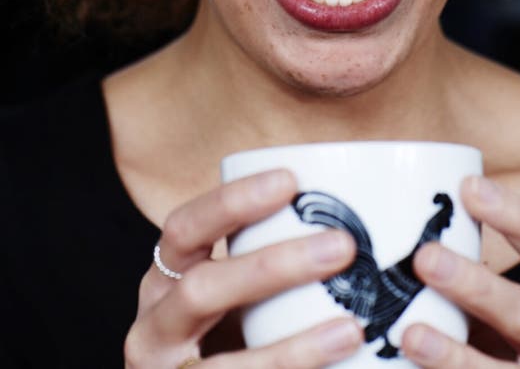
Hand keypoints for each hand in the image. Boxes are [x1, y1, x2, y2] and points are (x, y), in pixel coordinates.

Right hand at [124, 169, 362, 367]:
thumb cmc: (226, 332)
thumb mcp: (231, 292)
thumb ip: (266, 257)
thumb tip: (352, 206)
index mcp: (165, 278)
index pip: (185, 227)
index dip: (232, 202)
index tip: (291, 180)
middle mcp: (155, 325)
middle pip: (201, 290)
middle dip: (273, 267)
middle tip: (342, 246)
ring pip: (223, 364)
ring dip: (293, 347)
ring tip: (351, 328)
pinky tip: (338, 365)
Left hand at [401, 176, 519, 367]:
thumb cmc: (514, 340)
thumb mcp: (512, 302)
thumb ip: (476, 269)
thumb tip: (408, 219)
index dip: (515, 217)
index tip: (469, 188)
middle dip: (476, 287)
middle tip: (426, 258)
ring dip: (454, 355)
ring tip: (412, 334)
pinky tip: (409, 367)